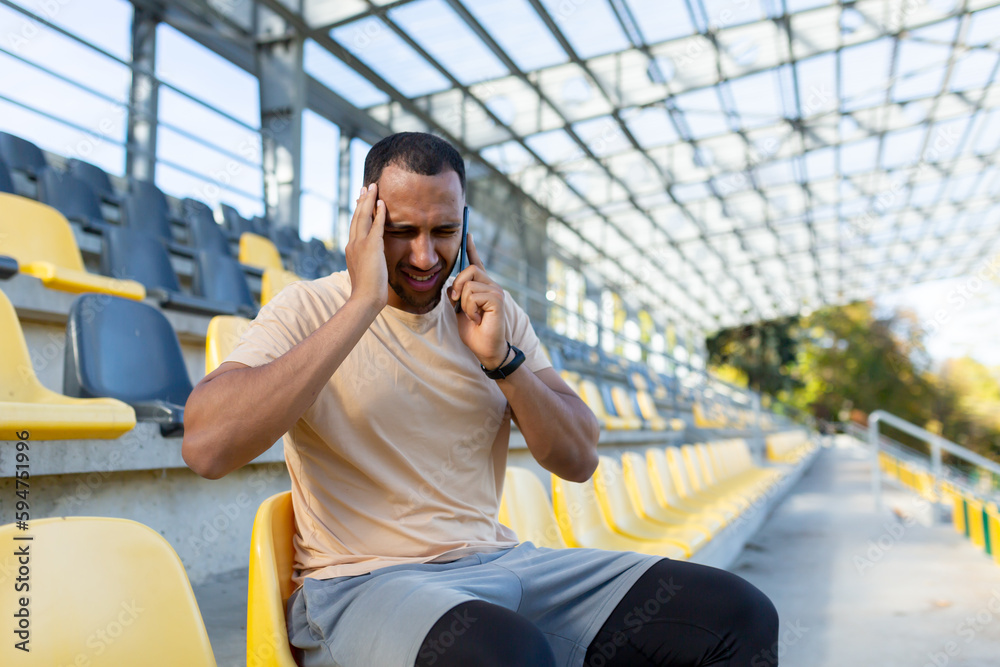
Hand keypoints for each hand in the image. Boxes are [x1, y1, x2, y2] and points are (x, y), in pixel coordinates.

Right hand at [345, 183, 387, 311]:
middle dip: (361, 201)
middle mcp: (352, 244)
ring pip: (363, 216)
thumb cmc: (367, 292)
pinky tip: (382, 202)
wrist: (365, 298)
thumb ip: (368, 262)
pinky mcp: (371, 246)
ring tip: (372, 187)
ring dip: (368, 200)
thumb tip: (374, 261)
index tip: (360, 201)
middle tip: (365, 187)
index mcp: (351, 249)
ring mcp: (360, 244)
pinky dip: (379, 212)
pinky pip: (376, 225)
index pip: (355, 226)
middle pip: (356, 217)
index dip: (358, 212)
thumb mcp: (366, 273)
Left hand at [449, 233, 507, 368]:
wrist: (486, 349)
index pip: (476, 263)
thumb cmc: (475, 332)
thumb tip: (451, 285)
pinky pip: (474, 296)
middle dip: (457, 286)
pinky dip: (470, 311)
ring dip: (464, 304)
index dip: (471, 249)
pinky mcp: (497, 300)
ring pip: (468, 285)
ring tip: (473, 317)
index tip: (467, 235)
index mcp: (482, 286)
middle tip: (457, 302)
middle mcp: (492, 286)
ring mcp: (496, 292)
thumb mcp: (460, 310)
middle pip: (469, 270)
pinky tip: (478, 320)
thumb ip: (456, 295)